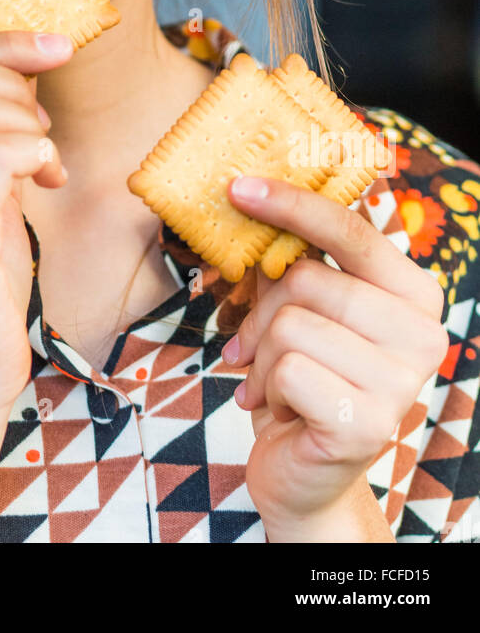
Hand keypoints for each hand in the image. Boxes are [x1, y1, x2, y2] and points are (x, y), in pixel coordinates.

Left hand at [222, 175, 448, 533]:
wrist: (305, 476)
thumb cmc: (302, 379)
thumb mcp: (300, 310)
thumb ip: (292, 261)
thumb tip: (249, 197)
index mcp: (414, 294)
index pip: (351, 230)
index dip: (292, 204)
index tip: (239, 187)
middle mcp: (422, 334)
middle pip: (308, 279)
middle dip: (262, 312)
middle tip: (252, 345)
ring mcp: (401, 383)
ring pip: (290, 324)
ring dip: (260, 356)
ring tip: (272, 384)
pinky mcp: (368, 423)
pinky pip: (285, 369)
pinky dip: (265, 388)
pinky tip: (282, 411)